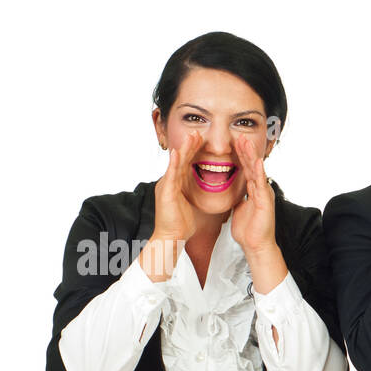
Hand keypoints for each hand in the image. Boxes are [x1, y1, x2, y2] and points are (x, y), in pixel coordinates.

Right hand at [142, 131, 200, 279]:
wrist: (171, 237)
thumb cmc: (181, 224)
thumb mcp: (190, 203)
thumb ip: (193, 192)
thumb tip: (204, 187)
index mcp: (176, 184)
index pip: (185, 163)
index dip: (192, 151)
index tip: (200, 140)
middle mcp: (169, 182)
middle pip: (180, 159)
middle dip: (189, 145)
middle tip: (197, 133)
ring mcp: (167, 186)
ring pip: (176, 164)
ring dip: (183, 149)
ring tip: (190, 137)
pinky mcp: (167, 193)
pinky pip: (171, 175)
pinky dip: (174, 163)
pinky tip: (176, 153)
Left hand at [230, 134, 276, 256]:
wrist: (256, 246)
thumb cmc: (248, 231)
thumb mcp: (239, 210)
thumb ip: (238, 199)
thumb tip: (233, 194)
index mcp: (253, 192)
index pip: (246, 170)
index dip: (240, 156)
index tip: (235, 143)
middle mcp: (260, 190)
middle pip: (252, 166)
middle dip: (246, 151)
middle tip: (240, 136)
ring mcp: (264, 195)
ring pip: (257, 171)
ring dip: (251, 155)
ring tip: (246, 141)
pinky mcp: (265, 201)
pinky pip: (261, 183)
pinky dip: (259, 171)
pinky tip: (257, 160)